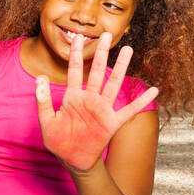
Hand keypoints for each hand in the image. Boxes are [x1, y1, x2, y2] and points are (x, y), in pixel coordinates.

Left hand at [34, 31, 158, 172]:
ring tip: (128, 49)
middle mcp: (89, 99)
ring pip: (113, 84)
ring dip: (121, 67)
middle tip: (107, 34)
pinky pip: (130, 110)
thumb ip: (42, 100)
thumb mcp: (46, 121)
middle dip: (102, 53)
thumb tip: (39, 77)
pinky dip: (141, 101)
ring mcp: (102, 109)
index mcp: (72, 97)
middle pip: (98, 71)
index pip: (75, 70)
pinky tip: (153, 90)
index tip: (79, 37)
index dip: (77, 54)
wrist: (73, 160)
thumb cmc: (58, 141)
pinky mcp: (112, 122)